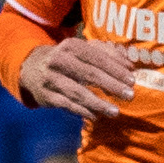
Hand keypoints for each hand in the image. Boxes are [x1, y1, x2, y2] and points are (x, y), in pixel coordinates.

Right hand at [19, 36, 136, 117]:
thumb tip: (129, 65)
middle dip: (112, 85)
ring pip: (78, 92)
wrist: (31, 67)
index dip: (115, 68)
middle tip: (130, 95)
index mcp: (71, 46)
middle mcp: (58, 61)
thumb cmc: (67, 58)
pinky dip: (83, 111)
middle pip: (89, 74)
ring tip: (116, 112)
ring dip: (99, 103)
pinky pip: (67, 105)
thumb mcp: (83, 50)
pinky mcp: (46, 96)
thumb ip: (107, 53)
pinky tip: (97, 116)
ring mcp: (50, 79)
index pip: (96, 57)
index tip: (132, 79)